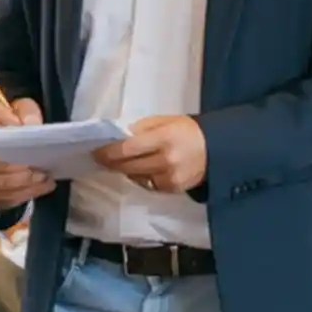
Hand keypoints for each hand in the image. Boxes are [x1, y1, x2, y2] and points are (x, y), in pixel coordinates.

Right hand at [0, 95, 54, 210]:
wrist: (18, 149)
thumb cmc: (23, 126)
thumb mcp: (29, 113)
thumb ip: (30, 115)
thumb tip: (31, 126)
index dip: (1, 117)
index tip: (20, 127)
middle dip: (14, 164)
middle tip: (37, 165)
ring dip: (19, 181)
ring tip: (43, 177)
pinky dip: (21, 194)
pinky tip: (40, 186)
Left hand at [92, 116, 206, 193]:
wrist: (216, 150)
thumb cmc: (187, 131)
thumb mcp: (165, 121)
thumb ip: (142, 129)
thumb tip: (118, 138)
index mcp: (164, 138)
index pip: (128, 148)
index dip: (109, 152)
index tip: (96, 151)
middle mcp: (166, 160)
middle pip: (129, 165)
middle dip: (111, 162)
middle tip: (99, 158)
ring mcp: (169, 178)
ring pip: (135, 176)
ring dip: (124, 169)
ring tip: (116, 162)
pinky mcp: (171, 189)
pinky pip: (147, 184)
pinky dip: (139, 176)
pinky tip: (138, 169)